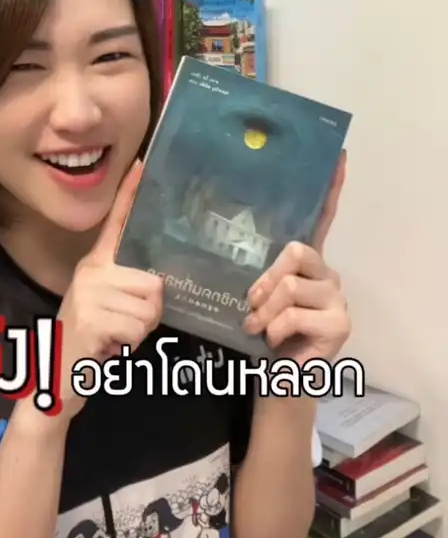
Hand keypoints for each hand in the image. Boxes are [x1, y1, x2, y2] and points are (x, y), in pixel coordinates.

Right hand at [56, 161, 163, 420]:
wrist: (57, 378)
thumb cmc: (90, 341)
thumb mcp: (106, 306)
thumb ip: (127, 288)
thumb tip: (160, 285)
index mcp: (95, 265)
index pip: (115, 223)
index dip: (129, 193)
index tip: (141, 163)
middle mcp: (91, 272)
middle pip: (152, 282)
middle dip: (151, 312)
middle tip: (127, 326)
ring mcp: (89, 294)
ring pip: (149, 308)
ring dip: (141, 330)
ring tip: (118, 336)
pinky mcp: (90, 318)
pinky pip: (138, 328)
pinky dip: (132, 344)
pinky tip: (111, 347)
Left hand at [243, 153, 349, 365]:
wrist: (274, 381)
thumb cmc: (257, 333)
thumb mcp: (245, 293)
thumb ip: (240, 266)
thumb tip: (197, 240)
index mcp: (304, 261)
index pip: (322, 217)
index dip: (331, 188)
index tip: (340, 156)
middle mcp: (326, 272)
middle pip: (294, 250)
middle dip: (264, 280)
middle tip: (250, 304)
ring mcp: (336, 297)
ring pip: (289, 285)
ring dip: (263, 312)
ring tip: (258, 328)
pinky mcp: (339, 324)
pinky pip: (292, 313)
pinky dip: (272, 329)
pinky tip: (274, 342)